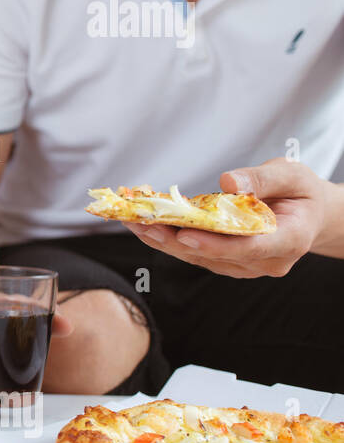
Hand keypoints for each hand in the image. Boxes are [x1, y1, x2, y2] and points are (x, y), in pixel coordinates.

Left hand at [124, 158, 329, 277]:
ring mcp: (246, 266)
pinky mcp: (228, 263)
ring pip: (199, 258)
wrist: (309, 214)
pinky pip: (195, 254)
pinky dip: (170, 238)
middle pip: (215, 255)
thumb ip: (262, 179)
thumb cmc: (301, 192)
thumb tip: (228, 182)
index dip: (216, 245)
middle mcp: (266, 261)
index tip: (185, 235)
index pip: (250, 247)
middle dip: (174, 238)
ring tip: (133, 220)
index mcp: (290, 240)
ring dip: (163, 239)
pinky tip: (145, 224)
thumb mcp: (292, 175)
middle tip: (141, 221)